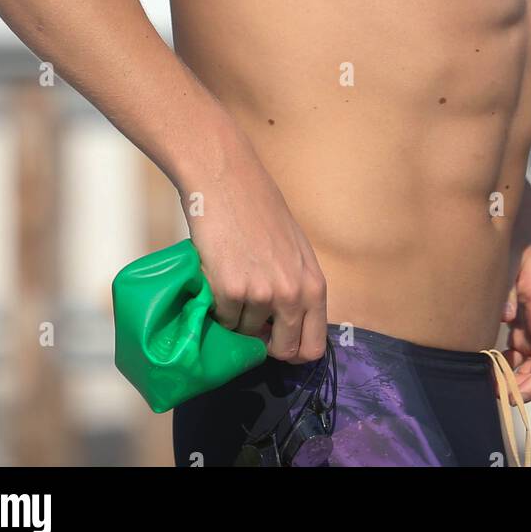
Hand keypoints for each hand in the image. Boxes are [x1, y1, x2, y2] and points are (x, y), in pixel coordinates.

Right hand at [177, 111, 327, 364]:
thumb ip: (296, 285)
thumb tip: (287, 323)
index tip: (277, 341)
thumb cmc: (259, 207)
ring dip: (235, 318)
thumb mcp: (294, 248)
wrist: (226, 180)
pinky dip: (215, 307)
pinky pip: (221, 320)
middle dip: (264, 344)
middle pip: (283, 351)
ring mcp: (261, 295)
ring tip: (230, 282)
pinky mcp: (230, 291)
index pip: (313, 346)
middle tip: (248, 321)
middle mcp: (293, 294)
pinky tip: (216, 277)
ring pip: (245, 334)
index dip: (294, 349)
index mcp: (314, 284)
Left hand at [501, 223, 530, 403]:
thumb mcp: (510, 259)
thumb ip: (509, 287)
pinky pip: (524, 353)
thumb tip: (506, 317)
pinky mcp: (529, 323)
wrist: (523, 226)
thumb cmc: (517, 242)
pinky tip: (486, 361)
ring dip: (515, 377)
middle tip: (491, 392)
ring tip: (485, 379)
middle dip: (524, 387)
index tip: (513, 395)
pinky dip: (509, 363)